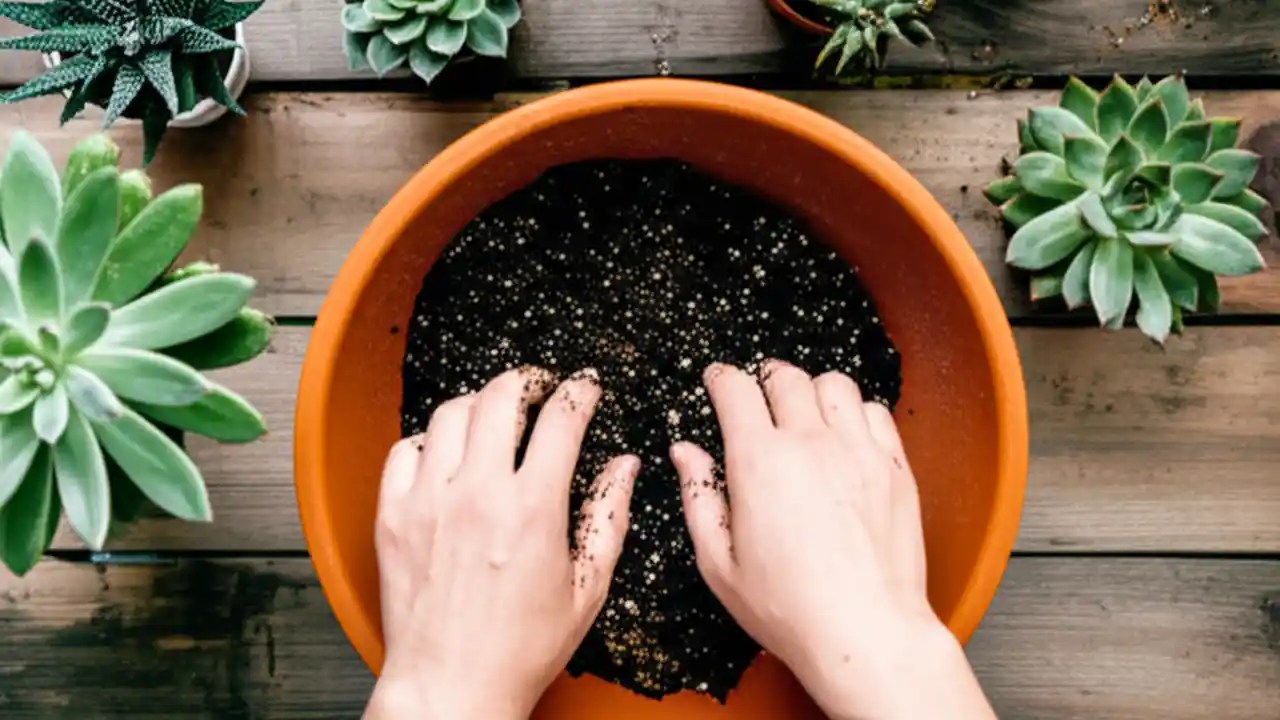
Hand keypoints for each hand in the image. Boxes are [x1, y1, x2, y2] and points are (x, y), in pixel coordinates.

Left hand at [365, 367, 639, 719]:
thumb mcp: (587, 587)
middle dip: (528, 380)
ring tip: (494, 416)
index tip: (585, 388)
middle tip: (540, 388)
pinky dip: (428, 440)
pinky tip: (446, 455)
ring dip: (479, 404)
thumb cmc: (521, 648)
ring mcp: (428, 501)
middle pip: (500, 396)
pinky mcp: (393, 515)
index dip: (579, 392)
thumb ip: (609, 517)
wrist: (452, 686)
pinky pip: (404, 449)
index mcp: (533, 509)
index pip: (561, 418)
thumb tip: (624, 467)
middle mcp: (478, 494)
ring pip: (450, 413)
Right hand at [672, 361, 993, 719]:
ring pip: (834, 384)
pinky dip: (856, 413)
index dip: (721, 378)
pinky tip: (845, 437)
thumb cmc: (789, 609)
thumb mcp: (719, 563)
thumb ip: (699, 497)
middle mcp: (811, 444)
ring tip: (804, 414)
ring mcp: (859, 452)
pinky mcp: (894, 468)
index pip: (736, 389)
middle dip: (764, 379)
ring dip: (812, 391)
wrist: (865, 632)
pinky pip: (875, 412)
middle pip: (785, 376)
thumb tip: (685, 452)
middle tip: (758, 396)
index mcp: (759, 462)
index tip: (718, 381)